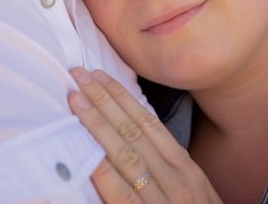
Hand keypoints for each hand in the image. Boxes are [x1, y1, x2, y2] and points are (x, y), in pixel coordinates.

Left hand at [68, 68, 221, 203]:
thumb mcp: (192, 190)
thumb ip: (165, 166)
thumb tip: (130, 137)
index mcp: (186, 167)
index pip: (149, 122)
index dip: (122, 97)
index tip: (101, 76)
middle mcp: (177, 179)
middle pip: (134, 131)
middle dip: (104, 100)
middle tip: (79, 75)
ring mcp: (163, 201)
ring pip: (126, 155)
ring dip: (97, 125)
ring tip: (75, 101)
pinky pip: (122, 195)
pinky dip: (103, 173)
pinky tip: (85, 154)